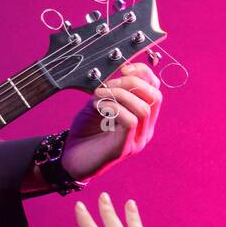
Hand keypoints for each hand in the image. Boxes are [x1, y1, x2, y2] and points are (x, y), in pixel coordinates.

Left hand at [61, 61, 162, 180]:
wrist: (70, 159)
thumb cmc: (84, 132)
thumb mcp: (97, 105)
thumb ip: (109, 91)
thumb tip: (116, 73)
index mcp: (142, 117)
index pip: (155, 90)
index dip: (143, 74)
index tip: (123, 68)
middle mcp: (145, 129)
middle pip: (155, 97)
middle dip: (132, 82)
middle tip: (108, 84)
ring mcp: (137, 140)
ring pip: (144, 109)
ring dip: (120, 94)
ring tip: (98, 94)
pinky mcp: (124, 148)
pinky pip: (130, 121)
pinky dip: (114, 108)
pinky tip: (98, 107)